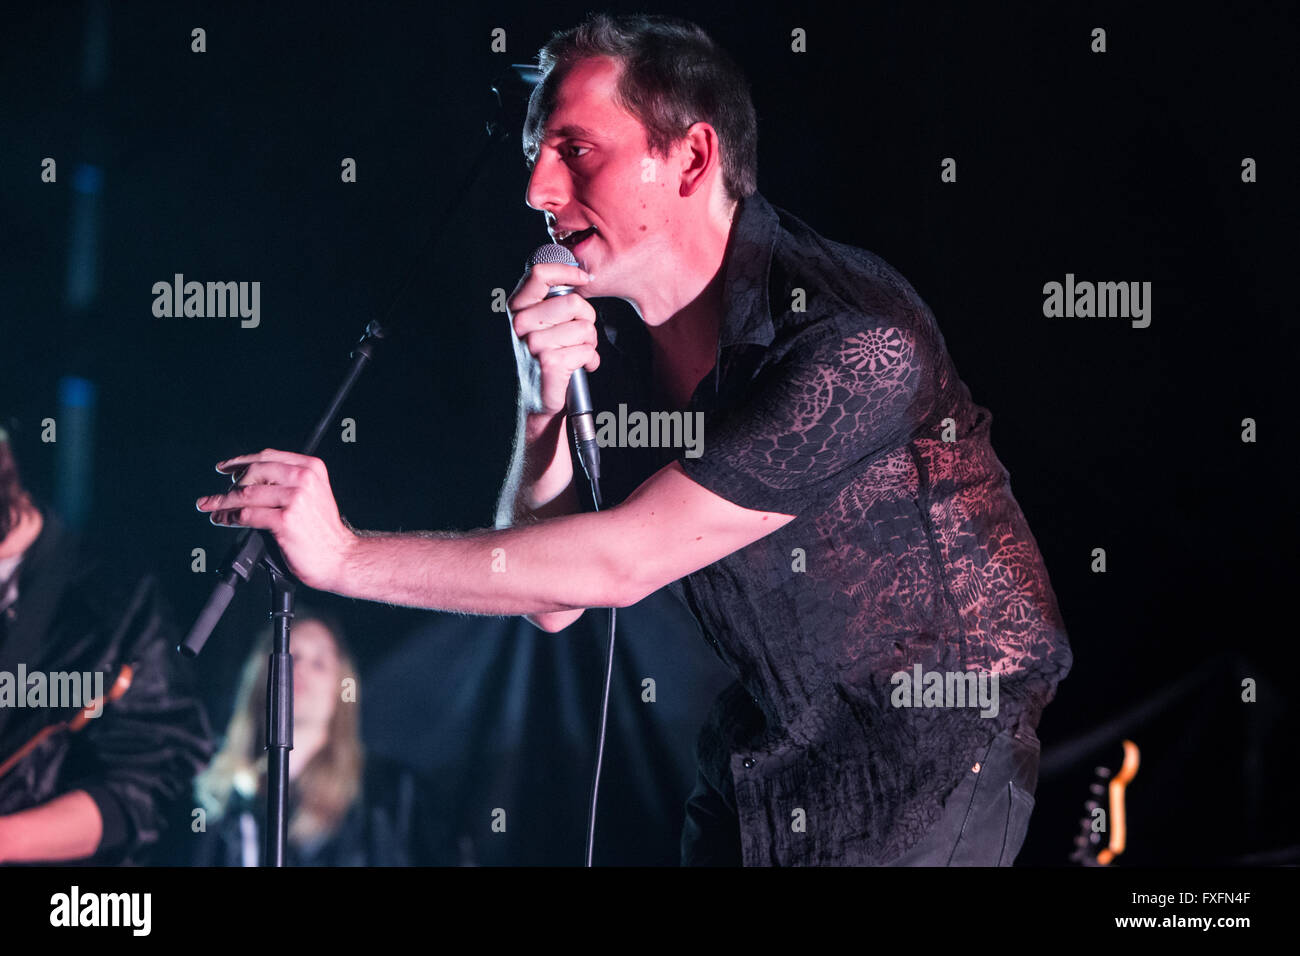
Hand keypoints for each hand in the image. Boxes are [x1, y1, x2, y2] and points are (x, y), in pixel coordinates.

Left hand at [195, 449, 355, 591]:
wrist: (341, 557)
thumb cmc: (324, 532)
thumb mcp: (313, 495)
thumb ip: (288, 483)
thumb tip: (250, 483)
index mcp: (311, 468)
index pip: (267, 457)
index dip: (241, 461)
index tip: (226, 468)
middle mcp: (304, 479)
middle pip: (254, 472)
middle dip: (230, 485)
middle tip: (217, 495)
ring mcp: (295, 499)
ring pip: (246, 494)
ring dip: (223, 502)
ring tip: (211, 508)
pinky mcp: (285, 520)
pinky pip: (247, 514)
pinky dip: (230, 517)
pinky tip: (224, 519)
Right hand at [507, 262, 598, 416]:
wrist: (537, 397)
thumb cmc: (545, 355)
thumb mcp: (541, 322)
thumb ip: (552, 299)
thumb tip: (582, 277)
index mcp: (518, 308)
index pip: (540, 274)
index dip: (567, 271)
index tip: (584, 279)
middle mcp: (521, 324)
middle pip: (573, 302)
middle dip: (587, 318)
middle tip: (579, 335)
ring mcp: (534, 343)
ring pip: (585, 328)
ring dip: (589, 342)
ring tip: (575, 352)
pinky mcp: (550, 362)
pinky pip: (588, 350)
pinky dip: (590, 360)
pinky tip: (578, 367)